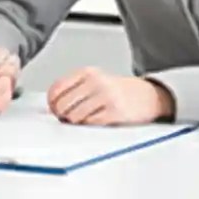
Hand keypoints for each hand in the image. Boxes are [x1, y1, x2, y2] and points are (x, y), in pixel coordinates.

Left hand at [47, 68, 173, 125]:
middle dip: (61, 114)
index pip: (57, 88)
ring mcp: (106, 96)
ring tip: (80, 119)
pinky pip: (90, 123)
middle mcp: (96, 82)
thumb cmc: (117, 90)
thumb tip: (52, 106)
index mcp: (87, 72)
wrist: (146, 96)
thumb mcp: (94, 81)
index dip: (51, 102)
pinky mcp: (115, 112)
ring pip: (75, 116)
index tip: (53, 108)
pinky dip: (88, 125)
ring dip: (74, 122)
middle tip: (65, 118)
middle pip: (63, 104)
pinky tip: (93, 121)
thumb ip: (74, 89)